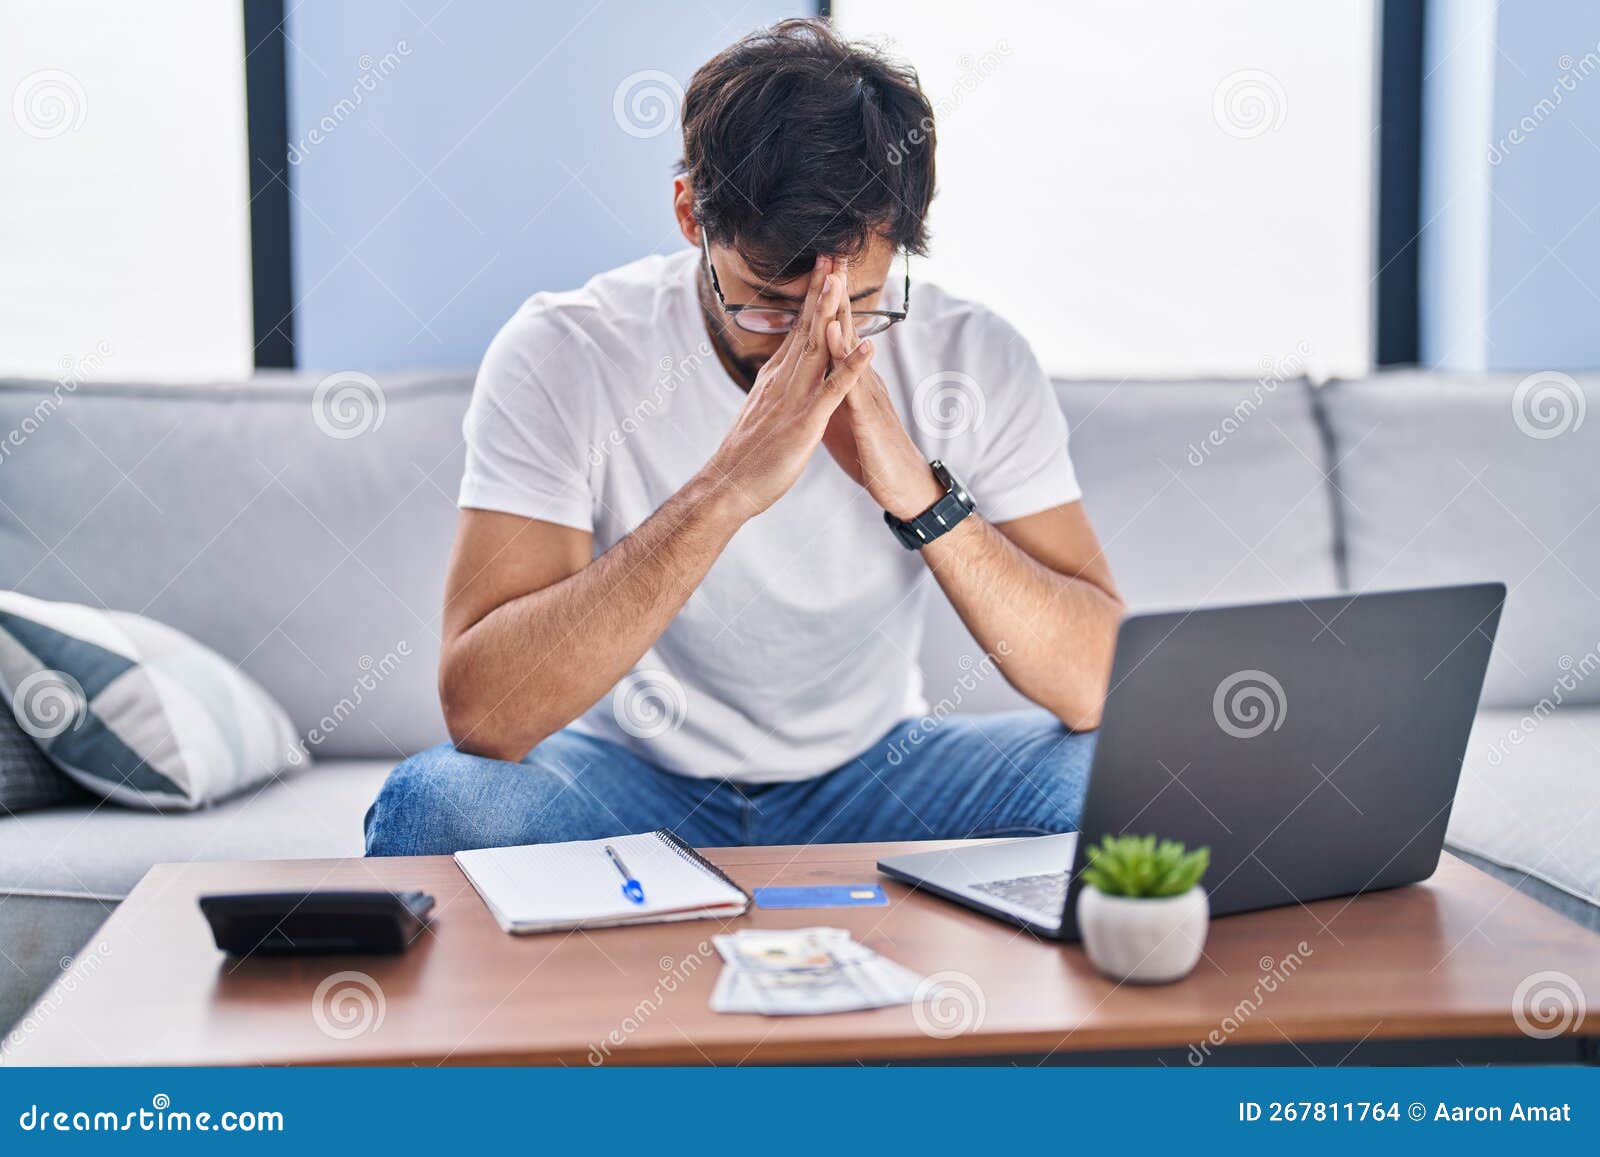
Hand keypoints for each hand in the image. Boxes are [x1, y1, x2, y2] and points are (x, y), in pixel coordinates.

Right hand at [700, 256, 875, 519]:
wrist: (728, 486)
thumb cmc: (746, 455)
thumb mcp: (762, 410)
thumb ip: (774, 387)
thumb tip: (778, 369)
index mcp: (777, 376)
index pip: (799, 328)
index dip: (813, 297)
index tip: (824, 268)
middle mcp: (784, 379)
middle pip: (807, 326)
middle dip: (822, 290)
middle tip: (834, 255)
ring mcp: (795, 398)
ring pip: (818, 347)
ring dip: (832, 314)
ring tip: (843, 281)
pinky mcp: (806, 422)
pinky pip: (833, 391)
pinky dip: (851, 368)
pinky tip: (868, 349)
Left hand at [820, 260, 943, 518]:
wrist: (904, 488)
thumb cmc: (874, 453)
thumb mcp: (844, 418)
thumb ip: (831, 393)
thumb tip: (815, 378)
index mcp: (853, 381)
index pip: (839, 335)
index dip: (829, 305)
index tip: (819, 271)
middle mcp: (864, 381)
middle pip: (849, 330)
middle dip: (839, 294)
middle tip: (831, 255)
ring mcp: (868, 396)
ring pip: (851, 350)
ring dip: (842, 314)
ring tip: (832, 282)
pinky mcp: (869, 418)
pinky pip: (852, 383)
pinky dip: (844, 357)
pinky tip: (835, 336)